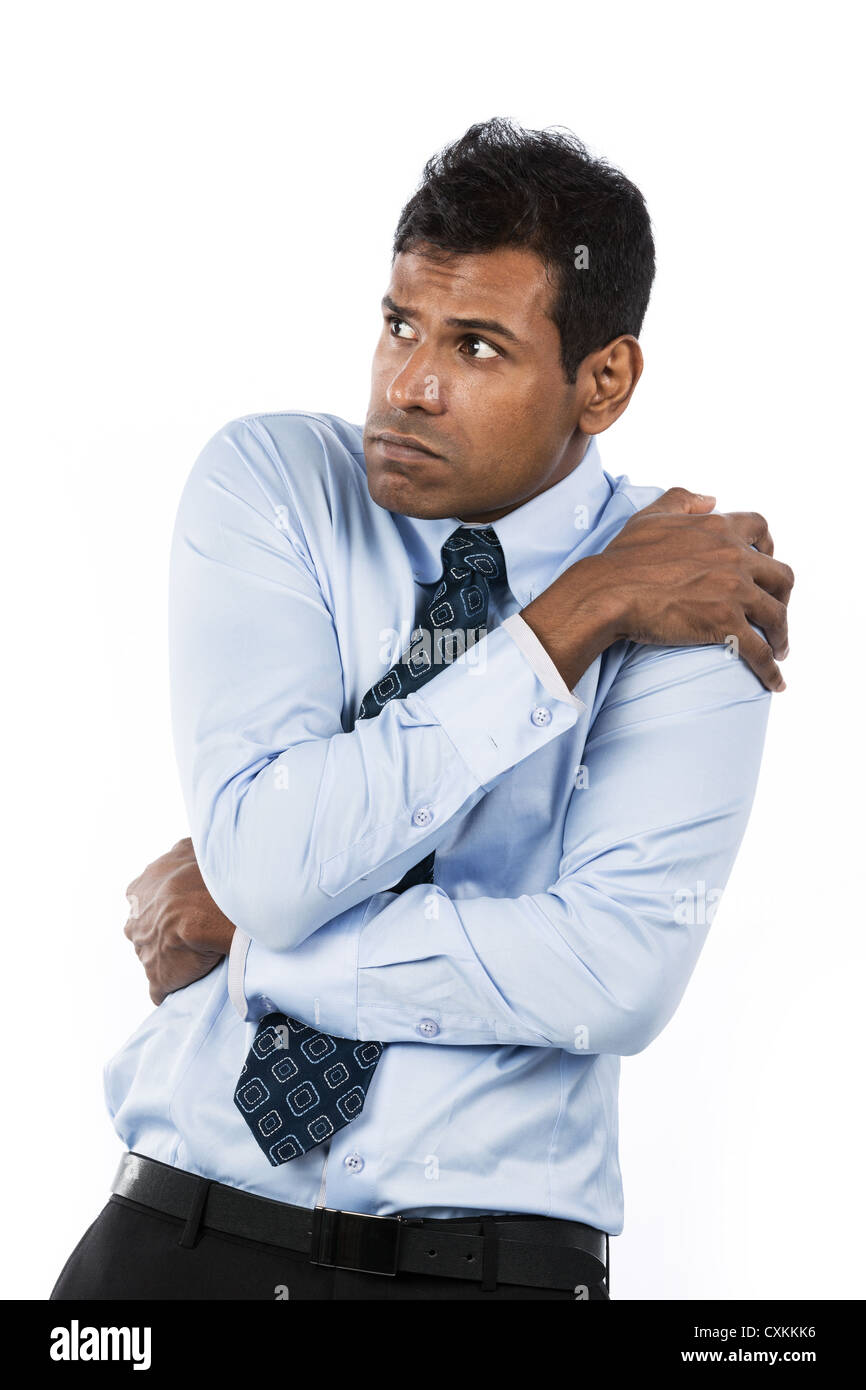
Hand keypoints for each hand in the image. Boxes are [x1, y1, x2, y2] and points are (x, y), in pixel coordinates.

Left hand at [124, 837, 236, 1004]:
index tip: (184, 906)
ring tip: (198, 956)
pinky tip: (189, 981)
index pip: (144, 899)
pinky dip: (173, 985)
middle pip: (146, 929)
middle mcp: (134, 921)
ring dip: (172, 957)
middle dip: (163, 931)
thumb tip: (183, 851)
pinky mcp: (156, 978)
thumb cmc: (202, 878)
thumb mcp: (189, 849)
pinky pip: (162, 986)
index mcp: (139, 891)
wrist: (205, 911)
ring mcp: (143, 952)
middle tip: (192, 931)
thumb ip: (181, 853)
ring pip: (155, 956)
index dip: (166, 904)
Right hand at [596, 487, 793, 690]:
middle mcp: (735, 557)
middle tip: (773, 610)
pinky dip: (771, 669)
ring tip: (778, 649)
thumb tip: (711, 499)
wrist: (609, 592)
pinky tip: (775, 682)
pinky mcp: (726, 624)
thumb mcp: (652, 515)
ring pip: (777, 615)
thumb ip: (684, 500)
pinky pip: (760, 650)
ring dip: (781, 634)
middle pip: (781, 576)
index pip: (761, 530)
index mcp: (719, 529)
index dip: (768, 547)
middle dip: (783, 595)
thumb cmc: (623, 557)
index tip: (765, 562)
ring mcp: (734, 592)